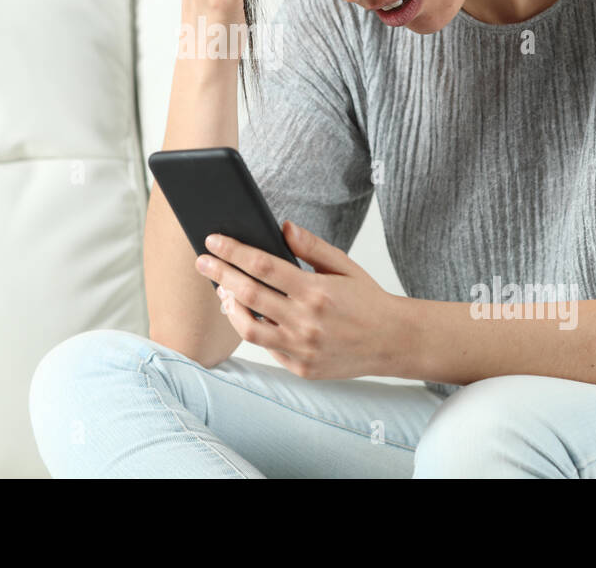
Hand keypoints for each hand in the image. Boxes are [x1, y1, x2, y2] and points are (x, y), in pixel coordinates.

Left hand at [194, 219, 399, 379]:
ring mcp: (301, 348)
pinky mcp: (300, 368)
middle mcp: (306, 322)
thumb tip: (282, 226)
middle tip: (202, 261)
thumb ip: (312, 246)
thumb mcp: (344, 265)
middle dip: (220, 273)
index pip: (262, 266)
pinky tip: (247, 314)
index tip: (213, 240)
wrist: (393, 342)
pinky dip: (252, 328)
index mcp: (316, 291)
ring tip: (222, 291)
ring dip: (229, 307)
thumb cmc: (367, 300)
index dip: (233, 251)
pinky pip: (266, 347)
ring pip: (248, 328)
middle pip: (248, 294)